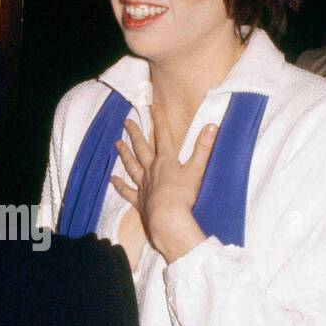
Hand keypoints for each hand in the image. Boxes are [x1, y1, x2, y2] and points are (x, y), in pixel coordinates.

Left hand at [110, 104, 215, 262]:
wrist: (168, 218)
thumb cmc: (183, 194)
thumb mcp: (197, 169)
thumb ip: (203, 148)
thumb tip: (212, 125)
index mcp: (166, 160)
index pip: (162, 135)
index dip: (158, 119)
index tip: (153, 106)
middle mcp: (151, 169)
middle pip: (141, 148)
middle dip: (135, 133)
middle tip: (127, 121)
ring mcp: (143, 184)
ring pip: (131, 166)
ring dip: (124, 154)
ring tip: (117, 144)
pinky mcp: (140, 200)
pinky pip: (127, 191)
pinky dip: (119, 185)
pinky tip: (113, 180)